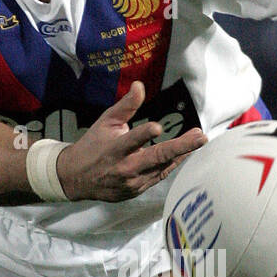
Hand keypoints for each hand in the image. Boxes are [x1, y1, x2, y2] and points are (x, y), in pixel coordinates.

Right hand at [56, 80, 206, 201]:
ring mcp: (132, 183)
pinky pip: (159, 176)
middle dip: (180, 147)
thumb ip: (126, 106)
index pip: (131, 141)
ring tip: (198, 140)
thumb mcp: (106, 122)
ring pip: (162, 168)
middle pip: (156, 158)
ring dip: (182, 154)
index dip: (144, 135)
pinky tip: (184, 152)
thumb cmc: (93, 146)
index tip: (157, 127)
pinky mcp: (136, 191)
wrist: (77, 179)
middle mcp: (125, 168)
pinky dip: (171, 163)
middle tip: (199, 137)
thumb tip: (140, 85)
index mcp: (114, 149)